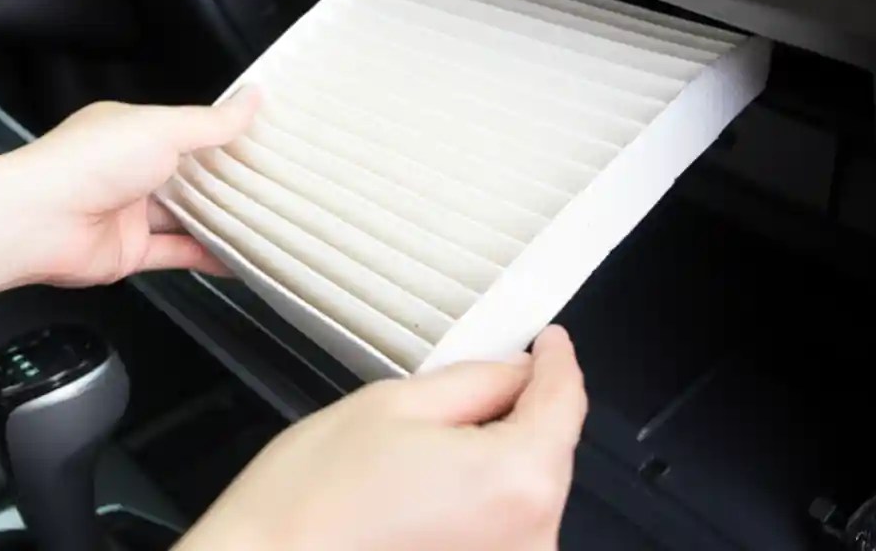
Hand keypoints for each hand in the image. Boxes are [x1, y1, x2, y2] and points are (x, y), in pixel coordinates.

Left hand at [1, 88, 259, 286]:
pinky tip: (237, 258)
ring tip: (263, 221)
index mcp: (131, 131)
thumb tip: (251, 98)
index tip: (263, 139)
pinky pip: (176, 254)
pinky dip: (207, 257)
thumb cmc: (86, 163)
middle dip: (225, 181)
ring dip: (219, 220)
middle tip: (271, 184)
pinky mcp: (129, 251)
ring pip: (184, 217)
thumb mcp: (163, 129)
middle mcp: (128, 170)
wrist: (37, 221)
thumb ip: (212, 122)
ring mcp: (128, 212)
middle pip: (188, 177)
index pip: (186, 129)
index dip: (223, 134)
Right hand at [176, 326, 588, 550]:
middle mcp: (533, 538)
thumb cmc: (309, 504)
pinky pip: (504, 526)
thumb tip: (516, 371)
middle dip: (518, 410)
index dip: (556, 362)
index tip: (549, 344)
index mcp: (518, 479)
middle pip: (549, 448)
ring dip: (496, 458)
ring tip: (423, 453)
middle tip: (464, 388)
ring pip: (526, 488)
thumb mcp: (394, 404)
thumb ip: (476, 380)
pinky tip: (428, 491)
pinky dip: (481, 500)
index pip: (566, 402)